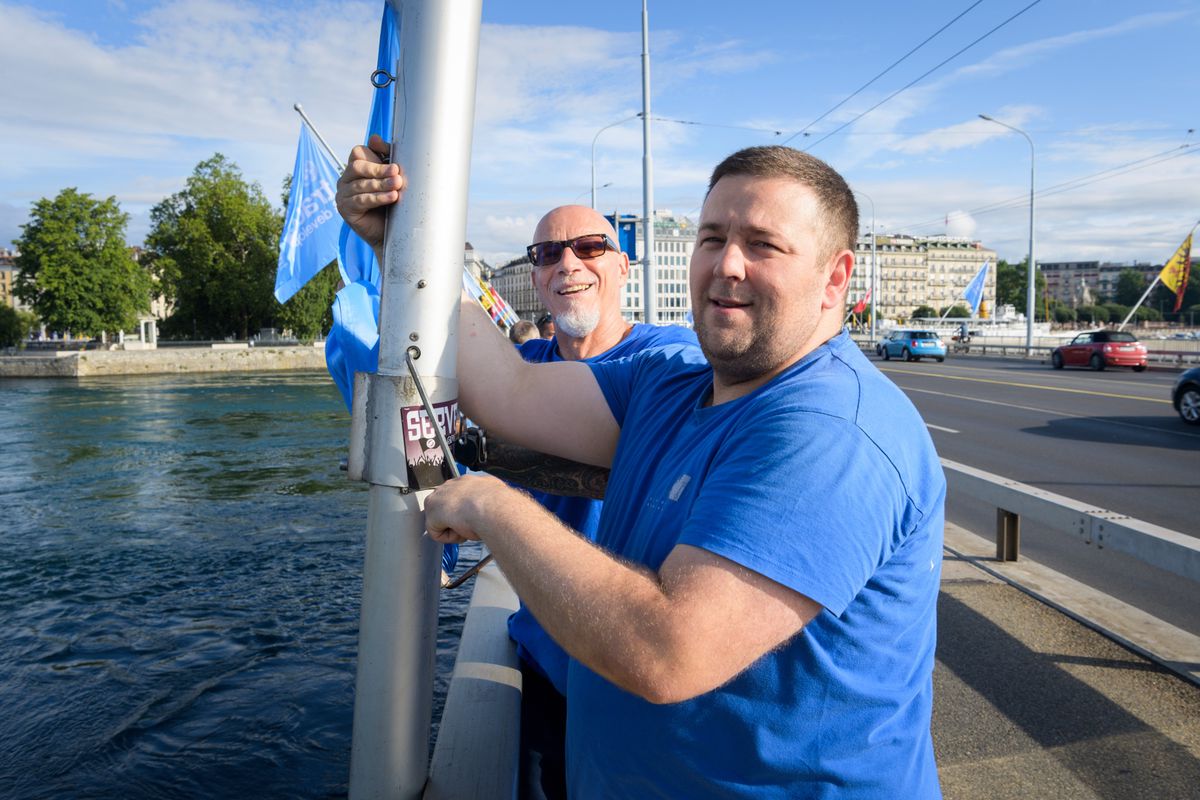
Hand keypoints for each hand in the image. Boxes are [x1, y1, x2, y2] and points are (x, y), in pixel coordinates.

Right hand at [335, 133, 404, 249]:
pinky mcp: (345, 209)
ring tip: (397, 186)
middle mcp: (346, 179)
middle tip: (397, 172)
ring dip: (381, 184)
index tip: (394, 163)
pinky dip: (377, 198)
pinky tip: (391, 197)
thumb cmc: (392, 203)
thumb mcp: (391, 178)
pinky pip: (360, 200)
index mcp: (356, 168)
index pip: (358, 153)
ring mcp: (343, 194)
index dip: (375, 155)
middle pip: (358, 166)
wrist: (391, 233)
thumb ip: (385, 157)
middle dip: (378, 169)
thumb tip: (374, 138)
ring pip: (361, 184)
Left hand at [424, 473, 508, 544]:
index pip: (459, 497)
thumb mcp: (497, 497)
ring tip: (470, 528)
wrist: (492, 507)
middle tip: (471, 526)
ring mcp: (439, 497)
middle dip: (456, 520)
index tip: (475, 519)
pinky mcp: (432, 512)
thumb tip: (495, 504)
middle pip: (446, 508)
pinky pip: (437, 533)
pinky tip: (462, 532)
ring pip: (442, 520)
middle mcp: (450, 485)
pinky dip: (450, 538)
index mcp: (467, 480)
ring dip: (454, 528)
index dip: (465, 512)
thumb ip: (489, 499)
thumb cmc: (499, 504)